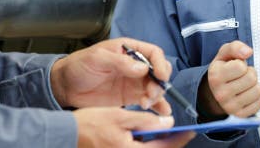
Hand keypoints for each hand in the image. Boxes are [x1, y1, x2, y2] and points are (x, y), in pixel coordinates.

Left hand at [51, 38, 171, 113]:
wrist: (66, 86)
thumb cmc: (79, 66)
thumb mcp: (97, 58)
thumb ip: (119, 62)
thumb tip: (142, 67)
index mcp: (128, 49)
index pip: (153, 53)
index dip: (160, 63)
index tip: (160, 75)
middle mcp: (134, 64)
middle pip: (158, 71)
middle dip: (159, 82)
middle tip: (151, 92)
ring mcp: (133, 81)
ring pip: (155, 86)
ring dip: (157, 95)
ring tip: (146, 102)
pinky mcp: (130, 96)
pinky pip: (148, 99)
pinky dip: (157, 105)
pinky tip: (161, 111)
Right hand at [74, 108, 193, 147]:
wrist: (68, 134)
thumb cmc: (90, 124)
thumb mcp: (120, 116)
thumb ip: (145, 120)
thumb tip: (168, 121)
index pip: (164, 147)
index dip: (179, 138)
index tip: (191, 130)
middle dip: (171, 143)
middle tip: (182, 132)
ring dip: (160, 144)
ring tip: (166, 131)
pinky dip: (148, 145)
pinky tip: (149, 135)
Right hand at [198, 41, 259, 117]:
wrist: (215, 92)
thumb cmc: (223, 69)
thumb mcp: (224, 54)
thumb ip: (235, 47)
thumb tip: (248, 52)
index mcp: (215, 76)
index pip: (241, 67)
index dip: (242, 64)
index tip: (235, 67)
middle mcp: (221, 93)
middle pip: (251, 78)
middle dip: (250, 73)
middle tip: (242, 75)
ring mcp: (230, 106)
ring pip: (258, 90)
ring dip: (255, 84)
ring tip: (245, 84)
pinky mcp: (240, 115)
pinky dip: (258, 96)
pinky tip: (248, 93)